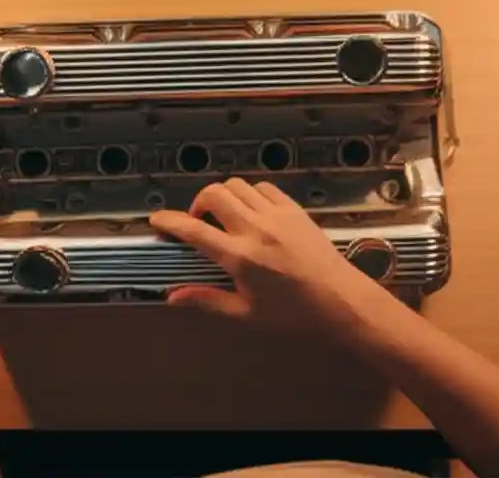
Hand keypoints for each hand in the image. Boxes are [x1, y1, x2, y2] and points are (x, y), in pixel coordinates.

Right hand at [149, 178, 389, 341]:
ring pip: (237, 186)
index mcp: (239, 257)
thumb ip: (207, 300)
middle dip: (197, 203)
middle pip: (214, 195)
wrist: (340, 300)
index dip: (170, 221)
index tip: (158, 220)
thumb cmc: (294, 312)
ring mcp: (276, 215)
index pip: (194, 230)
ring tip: (224, 216)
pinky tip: (251, 211)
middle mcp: (255, 229)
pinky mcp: (294, 209)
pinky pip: (263, 187)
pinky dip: (250, 194)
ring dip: (223, 196)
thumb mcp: (246, 313)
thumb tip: (174, 297)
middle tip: (199, 222)